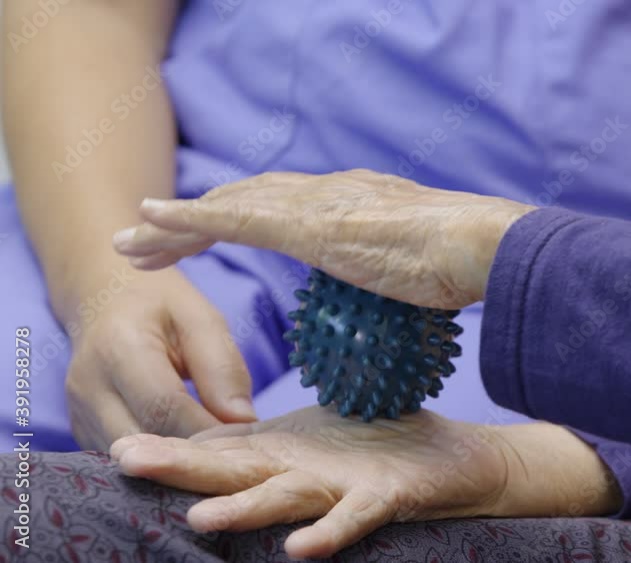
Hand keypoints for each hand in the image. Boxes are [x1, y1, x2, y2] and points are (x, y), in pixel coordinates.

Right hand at [65, 266, 255, 450]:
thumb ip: (222, 367)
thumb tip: (243, 421)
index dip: (208, 432)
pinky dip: (160, 466)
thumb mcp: (201, 319)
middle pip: (144, 442)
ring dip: (178, 467)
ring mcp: (80, 414)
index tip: (248, 445)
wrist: (106, 302)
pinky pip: (125, 463)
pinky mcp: (83, 433)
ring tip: (217, 462)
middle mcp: (88, 387)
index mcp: (118, 347)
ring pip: (133, 462)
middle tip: (236, 461)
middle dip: (194, 458)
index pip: (163, 407)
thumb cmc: (161, 308)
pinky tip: (190, 461)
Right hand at [110, 406, 622, 558]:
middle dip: (180, 469)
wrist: (453, 460)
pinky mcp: (382, 497)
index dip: (170, 445)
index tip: (118, 442)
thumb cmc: (377, 441)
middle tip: (124, 463)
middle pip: (234, 471)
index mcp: (284, 452)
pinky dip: (329, 530)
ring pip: (283, 498)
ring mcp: (338, 490)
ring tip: (200, 517)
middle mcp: (301, 475)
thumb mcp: (314, 427)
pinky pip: (354, 516)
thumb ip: (265, 432)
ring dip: (243, 510)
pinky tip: (300, 547)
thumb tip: (213, 426)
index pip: (217, 447)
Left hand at [112, 170, 533, 308]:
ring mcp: (316, 205)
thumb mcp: (422, 267)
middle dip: (195, 221)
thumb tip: (403, 288)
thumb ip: (399, 271)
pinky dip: (187, 222)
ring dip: (175, 224)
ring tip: (131, 240)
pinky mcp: (307, 224)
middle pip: (245, 202)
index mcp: (352, 203)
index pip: (283, 207)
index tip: (210, 235)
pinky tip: (149, 223)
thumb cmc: (466, 265)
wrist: (480, 246)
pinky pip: (233, 221)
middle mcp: (327, 192)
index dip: (240, 218)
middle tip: (148, 238)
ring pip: (228, 208)